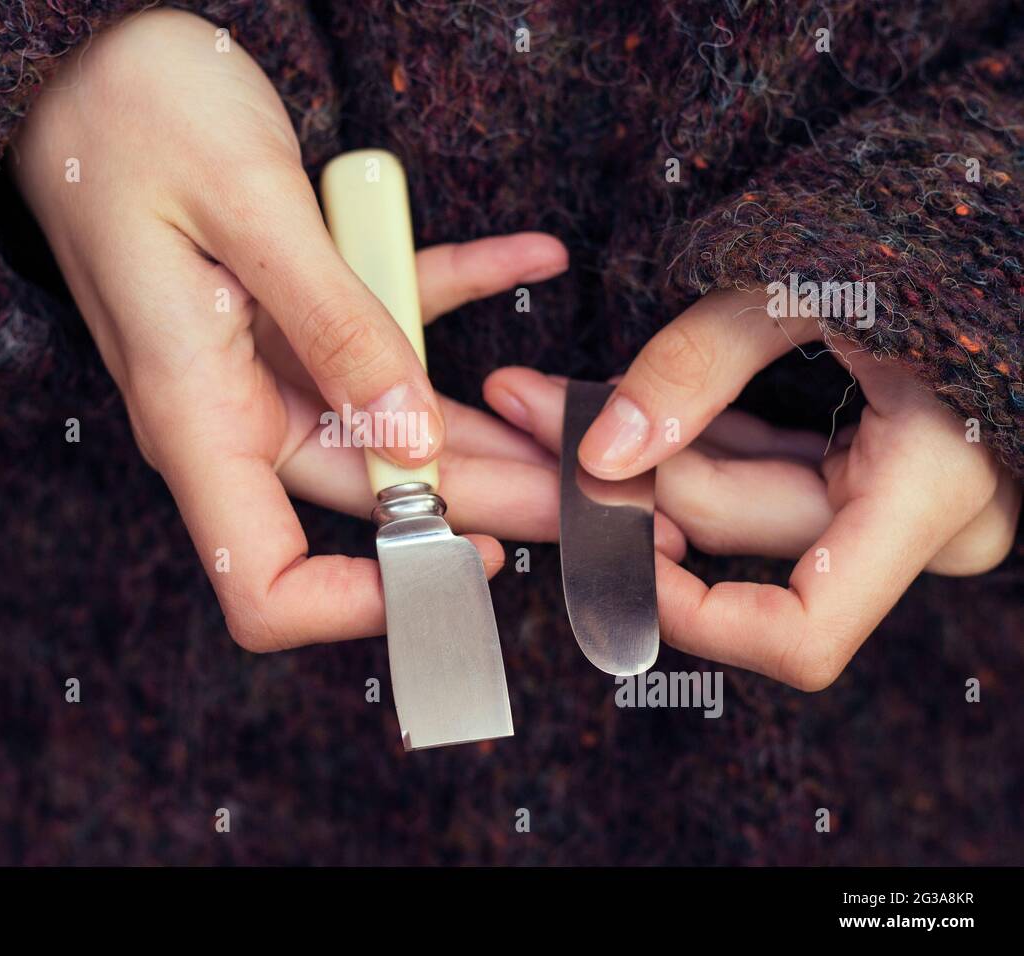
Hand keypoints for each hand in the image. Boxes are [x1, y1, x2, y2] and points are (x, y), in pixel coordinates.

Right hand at [11, 9, 582, 650]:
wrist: (84, 56)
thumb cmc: (132, 113)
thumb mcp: (246, 208)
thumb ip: (335, 327)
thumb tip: (411, 439)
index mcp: (192, 412)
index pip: (264, 581)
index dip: (359, 605)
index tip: (458, 566)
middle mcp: (227, 408)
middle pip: (369, 499)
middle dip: (485, 501)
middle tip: (587, 495)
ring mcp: (263, 364)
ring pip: (392, 423)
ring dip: (488, 417)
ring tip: (581, 413)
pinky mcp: (289, 312)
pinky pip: (382, 324)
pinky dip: (450, 298)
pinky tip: (527, 260)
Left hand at [484, 288, 1021, 689]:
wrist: (978, 224)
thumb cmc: (917, 243)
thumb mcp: (805, 282)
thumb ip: (700, 364)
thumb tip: (598, 457)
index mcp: (930, 490)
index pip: (799, 636)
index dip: (693, 615)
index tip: (612, 548)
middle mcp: (923, 525)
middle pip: (734, 538)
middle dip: (627, 479)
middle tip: (535, 407)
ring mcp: (895, 507)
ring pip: (734, 508)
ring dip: (645, 458)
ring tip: (556, 397)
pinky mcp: (868, 479)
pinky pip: (761, 479)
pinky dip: (693, 444)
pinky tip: (623, 407)